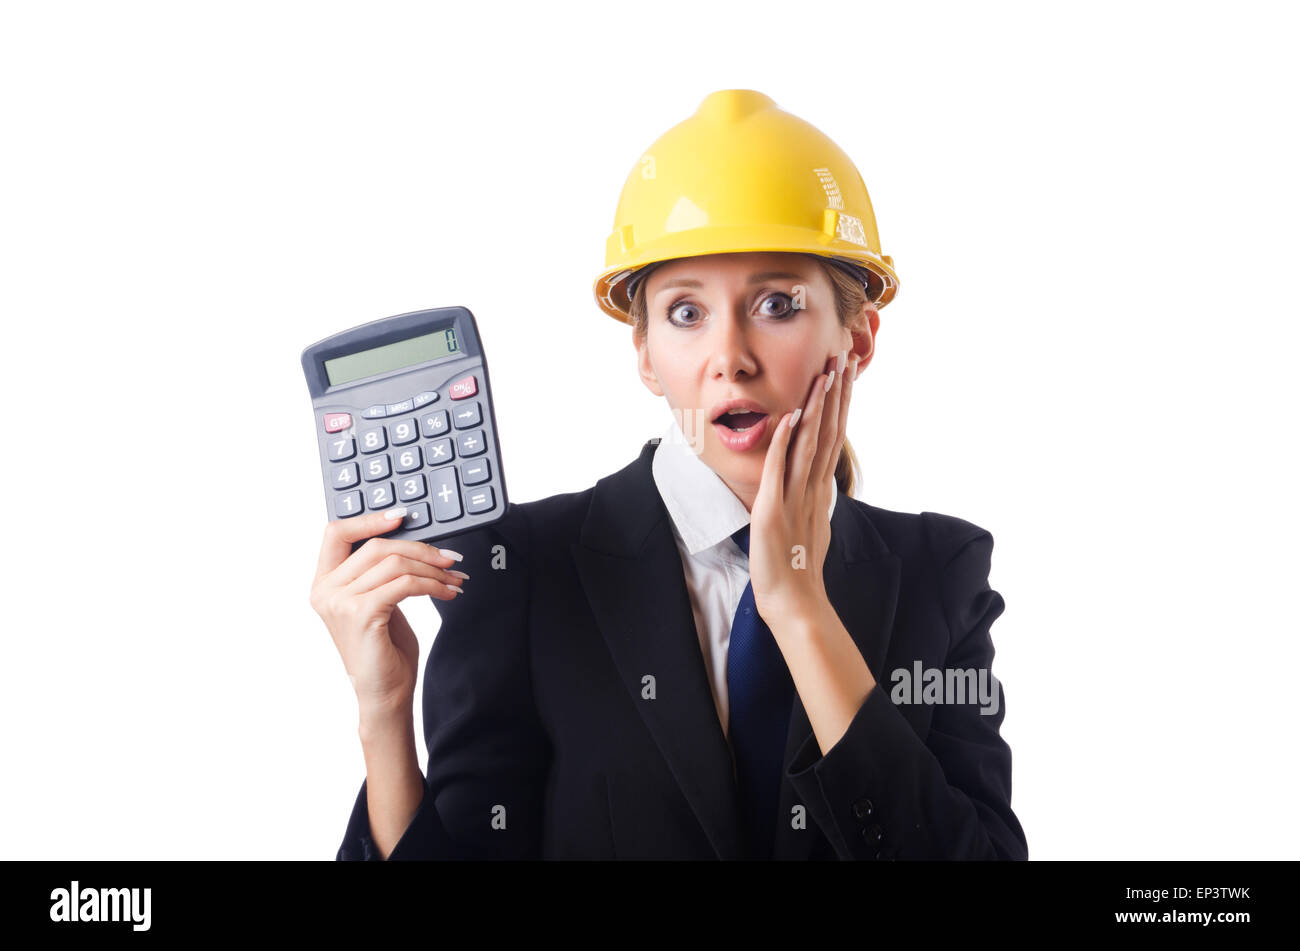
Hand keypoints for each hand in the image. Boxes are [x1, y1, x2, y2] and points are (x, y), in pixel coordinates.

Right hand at [309, 509, 469, 716]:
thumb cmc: (384, 648)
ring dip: (433, 569)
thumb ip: (381, 571)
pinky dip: (432, 585)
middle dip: (421, 549)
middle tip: (450, 558)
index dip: (370, 519)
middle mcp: (326, 590)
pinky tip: (448, 593)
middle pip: (376, 546)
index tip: (403, 517)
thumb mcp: (379, 600)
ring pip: (395, 563)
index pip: (337, 533)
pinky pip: (405, 583)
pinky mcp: (362, 614)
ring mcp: (340, 602)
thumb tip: (413, 540)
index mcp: (325, 582)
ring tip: (454, 579)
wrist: (384, 693)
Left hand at [748, 348, 857, 628]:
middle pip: (828, 431)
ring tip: (825, 374)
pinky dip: (786, 442)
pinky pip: (780, 469)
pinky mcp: (773, 509)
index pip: (831, 436)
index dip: (838, 403)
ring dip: (818, 407)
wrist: (793, 601)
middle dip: (835, 392)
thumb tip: (813, 480)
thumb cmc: (796, 566)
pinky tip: (793, 416)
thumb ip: (808, 497)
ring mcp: (794, 496)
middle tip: (843, 356)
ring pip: (810, 443)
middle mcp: (811, 487)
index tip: (843, 372)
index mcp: (818, 488)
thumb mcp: (805, 523)